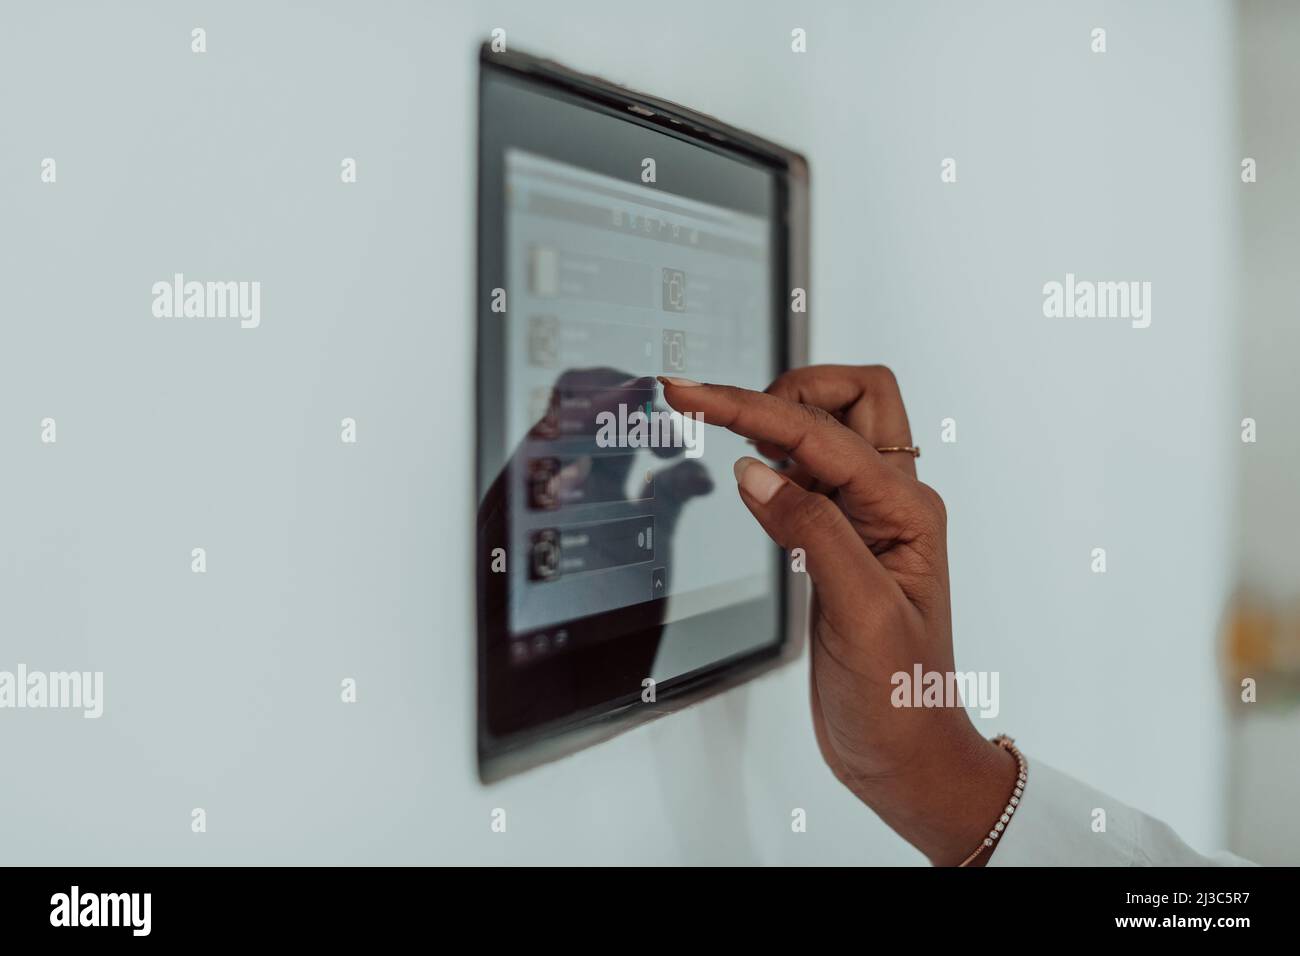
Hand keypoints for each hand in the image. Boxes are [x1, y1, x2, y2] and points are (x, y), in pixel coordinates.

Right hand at [660, 366, 1016, 865]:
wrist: (905, 756)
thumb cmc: (902, 697)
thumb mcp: (861, 612)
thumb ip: (811, 531)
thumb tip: (756, 470)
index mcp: (907, 511)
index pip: (819, 433)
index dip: (749, 407)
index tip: (692, 393)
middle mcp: (891, 505)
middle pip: (851, 399)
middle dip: (789, 386)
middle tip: (722, 406)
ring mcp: (864, 522)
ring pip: (829, 431)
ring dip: (780, 419)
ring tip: (722, 426)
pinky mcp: (838, 544)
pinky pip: (808, 477)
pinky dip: (774, 460)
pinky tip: (749, 473)